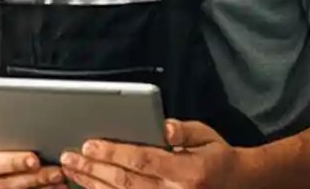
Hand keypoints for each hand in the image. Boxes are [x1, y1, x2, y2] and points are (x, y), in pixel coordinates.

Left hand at [59, 119, 243, 188]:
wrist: (240, 186)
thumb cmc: (218, 157)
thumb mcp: (206, 136)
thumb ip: (184, 131)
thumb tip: (164, 127)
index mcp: (188, 173)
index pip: (142, 161)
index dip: (113, 153)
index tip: (88, 145)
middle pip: (126, 182)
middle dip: (94, 169)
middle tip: (69, 158)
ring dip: (94, 185)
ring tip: (72, 172)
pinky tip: (90, 187)